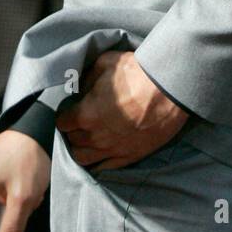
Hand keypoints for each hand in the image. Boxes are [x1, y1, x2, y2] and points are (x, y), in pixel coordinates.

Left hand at [56, 50, 189, 170]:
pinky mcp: (129, 156)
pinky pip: (105, 167)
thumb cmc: (137, 73)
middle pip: (73, 141)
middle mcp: (95, 136)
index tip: (72, 111)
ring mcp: (112, 149)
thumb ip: (88, 78)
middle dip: (74, 131)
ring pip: (84, 159)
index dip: (66, 115)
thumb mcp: (105, 64)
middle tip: (80, 123)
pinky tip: (99, 155)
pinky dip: (98, 163)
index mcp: (85, 114)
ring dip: (82, 149)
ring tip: (88, 140)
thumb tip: (82, 87)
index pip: (63, 122)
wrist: (169, 89)